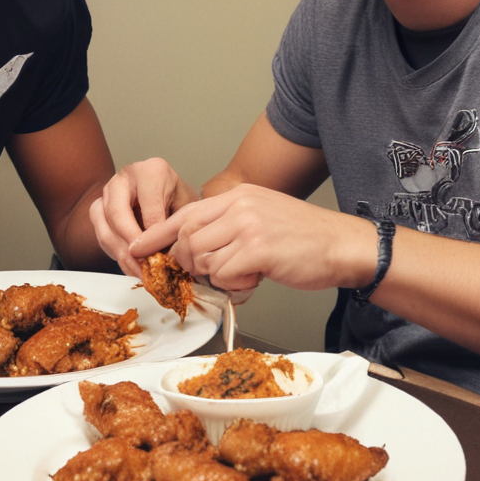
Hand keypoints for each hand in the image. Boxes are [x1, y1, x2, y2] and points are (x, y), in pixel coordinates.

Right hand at [89, 158, 197, 275]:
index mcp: (151, 171)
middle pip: (118, 212)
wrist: (166, 194)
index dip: (153, 232)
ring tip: (139, 271)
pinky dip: (116, 254)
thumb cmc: (178, 200)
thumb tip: (163, 253)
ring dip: (121, 253)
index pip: (148, 204)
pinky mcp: (98, 208)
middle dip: (131, 243)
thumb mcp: (185, 209)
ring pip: (105, 225)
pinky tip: (131, 266)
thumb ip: (174, 224)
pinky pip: (101, 233)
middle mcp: (125, 177)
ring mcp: (108, 192)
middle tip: (144, 265)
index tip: (160, 254)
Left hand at [131, 184, 376, 293]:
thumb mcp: (261, 217)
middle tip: (209, 274)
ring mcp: (247, 226)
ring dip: (217, 276)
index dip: (157, 234)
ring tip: (243, 274)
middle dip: (189, 263)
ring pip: (203, 258)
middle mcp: (239, 206)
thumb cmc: (304, 238)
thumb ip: (229, 227)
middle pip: (187, 238)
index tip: (138, 248)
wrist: (342, 244)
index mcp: (237, 196)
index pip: (184, 214)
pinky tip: (255, 279)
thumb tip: (196, 252)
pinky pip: (224, 274)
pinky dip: (234, 285)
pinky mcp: (257, 249)